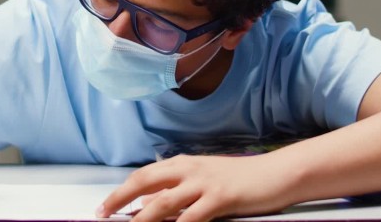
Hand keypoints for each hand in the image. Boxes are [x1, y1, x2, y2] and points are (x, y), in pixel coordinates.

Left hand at [96, 154, 292, 221]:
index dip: (122, 190)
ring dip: (142, 218)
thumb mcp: (207, 180)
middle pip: (145, 182)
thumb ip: (181, 190)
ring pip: (162, 202)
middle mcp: (190, 169)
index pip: (145, 175)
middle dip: (121, 199)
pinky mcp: (220, 197)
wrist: (277, 174)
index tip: (107, 205)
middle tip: (103, 213)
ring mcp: (204, 183)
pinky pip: (191, 216)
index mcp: (185, 163)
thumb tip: (153, 203)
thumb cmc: (244, 179)